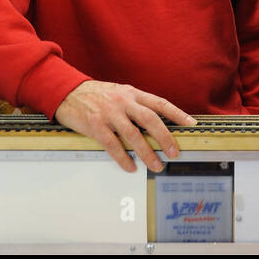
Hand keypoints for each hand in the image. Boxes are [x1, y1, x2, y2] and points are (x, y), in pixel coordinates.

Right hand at [55, 80, 195, 172]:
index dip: (177, 114)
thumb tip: (156, 123)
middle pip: (150, 120)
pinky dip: (123, 158)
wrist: (68, 91)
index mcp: (132, 93)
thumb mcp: (120, 93)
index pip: (160, 103)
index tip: (191, 124)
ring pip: (133, 135)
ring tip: (156, 165)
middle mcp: (124, 102)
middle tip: (174, 152)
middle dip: (165, 137)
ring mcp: (110, 114)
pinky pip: (113, 145)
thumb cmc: (96, 94)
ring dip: (147, 153)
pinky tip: (130, 167)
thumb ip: (136, 105)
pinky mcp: (96, 125)